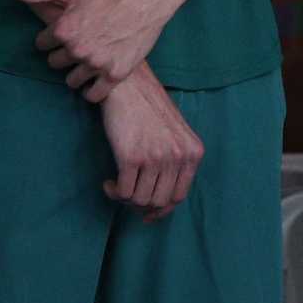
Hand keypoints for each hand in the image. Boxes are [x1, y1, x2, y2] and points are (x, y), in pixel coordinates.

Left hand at [9, 0, 189, 101]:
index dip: (54, 36)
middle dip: (65, 53)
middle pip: (55, 63)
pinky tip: (97, 76)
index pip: (42, 45)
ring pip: (72, 80)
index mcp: (64, 29)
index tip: (69, 29)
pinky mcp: (117, 73)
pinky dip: (92, 89)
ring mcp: (98, 63)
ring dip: (78, 71)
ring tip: (92, 56)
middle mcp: (78, 49)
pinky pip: (93, 95)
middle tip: (83, 41)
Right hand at [99, 68, 202, 220]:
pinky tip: (109, 183)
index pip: (180, 195)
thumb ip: (176, 161)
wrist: (130, 87)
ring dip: (126, 200)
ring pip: (141, 200)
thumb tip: (161, 201)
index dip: (162, 210)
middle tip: (127, 198)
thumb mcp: (175, 135)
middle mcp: (178, 156)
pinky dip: (114, 192)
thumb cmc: (148, 111)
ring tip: (118, 187)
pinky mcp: (132, 157)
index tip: (148, 214)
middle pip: (160, 202)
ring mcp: (156, 157)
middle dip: (141, 206)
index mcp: (193, 152)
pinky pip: (124, 192)